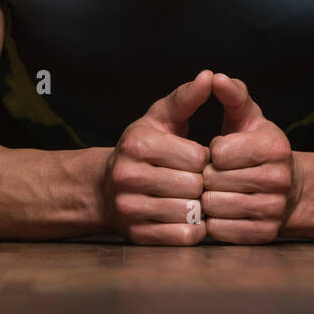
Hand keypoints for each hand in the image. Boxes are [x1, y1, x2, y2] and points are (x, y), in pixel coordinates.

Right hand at [102, 70, 211, 244]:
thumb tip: (209, 76)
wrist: (104, 189)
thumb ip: (186, 98)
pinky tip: (188, 216)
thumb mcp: (159, 118)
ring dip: (200, 207)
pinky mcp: (138, 235)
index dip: (206, 159)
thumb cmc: (142, 149)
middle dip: (204, 183)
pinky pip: (184, 237)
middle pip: (195, 185)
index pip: (198, 157)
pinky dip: (194, 229)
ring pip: (190, 212)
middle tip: (199, 181)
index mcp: (138, 144)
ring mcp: (130, 208)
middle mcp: (129, 176)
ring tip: (194, 198)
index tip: (199, 159)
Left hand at [202, 73, 299, 243]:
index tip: (222, 151)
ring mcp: (273, 210)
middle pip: (213, 181)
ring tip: (217, 191)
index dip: (212, 151)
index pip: (218, 152)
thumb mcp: (247, 116)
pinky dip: (214, 221)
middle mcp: (279, 179)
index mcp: (275, 146)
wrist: (288, 189)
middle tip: (217, 174)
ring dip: (208, 199)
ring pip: (214, 207)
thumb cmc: (257, 147)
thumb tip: (215, 77)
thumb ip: (232, 95)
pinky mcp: (264, 235)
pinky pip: (220, 231)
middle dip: (207, 176)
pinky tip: (222, 210)